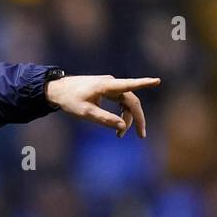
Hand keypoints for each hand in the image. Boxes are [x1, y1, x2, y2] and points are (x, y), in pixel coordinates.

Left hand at [45, 74, 160, 137]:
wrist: (58, 90)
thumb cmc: (70, 100)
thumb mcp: (86, 113)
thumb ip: (104, 119)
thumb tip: (122, 126)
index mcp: (106, 86)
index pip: (129, 85)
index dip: (144, 83)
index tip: (157, 81)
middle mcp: (111, 84)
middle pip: (131, 100)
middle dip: (137, 118)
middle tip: (142, 135)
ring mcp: (110, 86)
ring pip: (126, 103)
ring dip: (127, 118)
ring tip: (120, 135)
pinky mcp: (107, 90)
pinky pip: (120, 102)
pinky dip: (121, 114)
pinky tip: (118, 127)